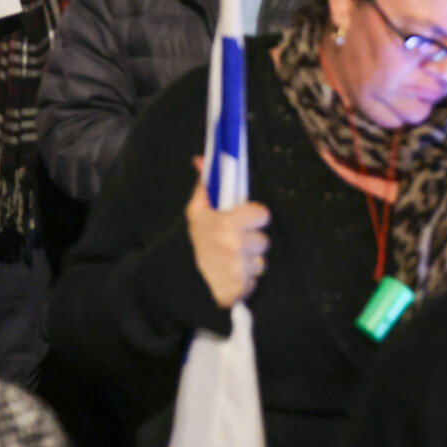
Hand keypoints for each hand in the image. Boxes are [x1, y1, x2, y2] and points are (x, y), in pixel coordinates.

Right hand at [186, 164, 268, 309]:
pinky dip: (247, 278)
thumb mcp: (197, 213)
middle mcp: (234, 245)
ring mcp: (239, 268)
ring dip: (249, 260)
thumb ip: (205, 186)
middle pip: (263, 239)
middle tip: (233, 242)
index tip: (244, 219)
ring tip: (231, 260)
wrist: (183, 282)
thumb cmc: (195, 243)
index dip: (254, 216)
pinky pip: (257, 278)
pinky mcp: (242, 287)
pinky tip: (232, 275)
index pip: (262, 214)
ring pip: (261, 260)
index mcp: (226, 224)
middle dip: (250, 240)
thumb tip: (200, 159)